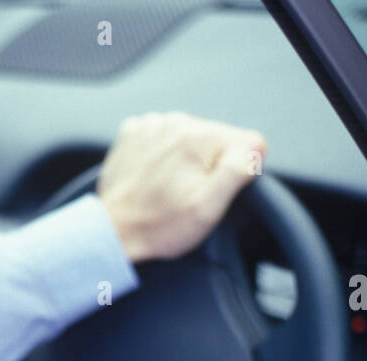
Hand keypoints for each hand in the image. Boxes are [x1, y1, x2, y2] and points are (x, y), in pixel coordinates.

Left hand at [97, 111, 266, 264]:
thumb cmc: (161, 226)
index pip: (248, 142)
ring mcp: (151, 124)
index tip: (215, 191)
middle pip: (218, 139)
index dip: (239, 171)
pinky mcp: (133, 133)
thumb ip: (238, 170)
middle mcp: (176, 122)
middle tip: (188, 194)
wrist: (113, 233)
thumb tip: (254, 147)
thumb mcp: (209, 208)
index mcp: (200, 137)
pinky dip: (162, 153)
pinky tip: (153, 176)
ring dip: (186, 159)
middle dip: (210, 165)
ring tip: (169, 188)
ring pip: (190, 137)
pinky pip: (162, 136)